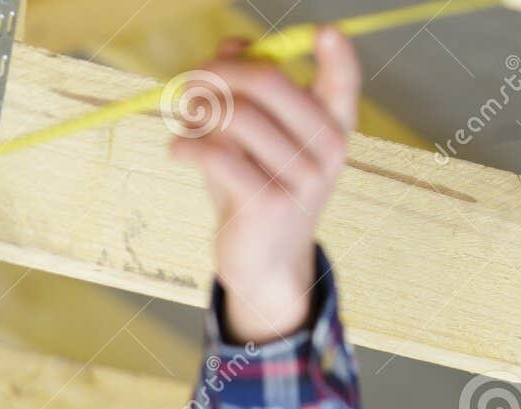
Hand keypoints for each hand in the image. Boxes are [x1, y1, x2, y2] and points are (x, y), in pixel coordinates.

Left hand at [169, 26, 359, 344]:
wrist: (264, 265)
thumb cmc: (257, 191)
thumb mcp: (256, 142)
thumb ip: (248, 95)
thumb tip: (228, 46)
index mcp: (334, 128)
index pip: (344, 82)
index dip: (336, 53)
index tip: (320, 32)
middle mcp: (326, 150)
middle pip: (269, 82)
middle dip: (220, 71)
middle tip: (189, 79)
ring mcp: (300, 178)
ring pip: (236, 115)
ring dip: (197, 108)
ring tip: (181, 119)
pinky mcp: (267, 204)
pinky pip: (216, 156)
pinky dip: (186, 145)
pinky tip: (176, 149)